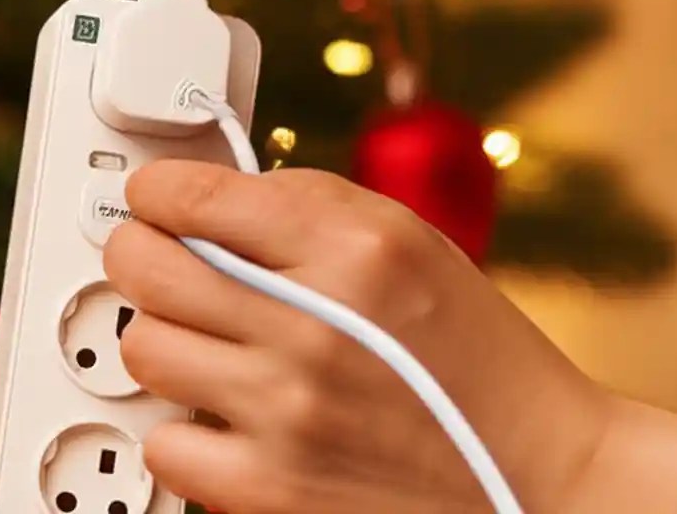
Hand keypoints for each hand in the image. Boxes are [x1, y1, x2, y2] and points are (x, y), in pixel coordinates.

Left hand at [104, 161, 610, 512]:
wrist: (538, 478)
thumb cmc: (474, 360)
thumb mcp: (411, 244)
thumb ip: (308, 208)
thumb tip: (209, 198)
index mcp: (353, 248)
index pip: (192, 195)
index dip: (155, 191)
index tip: (153, 200)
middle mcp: (313, 326)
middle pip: (144, 265)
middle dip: (138, 253)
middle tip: (156, 262)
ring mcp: (286, 411)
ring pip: (142, 348)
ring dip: (164, 340)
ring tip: (207, 345)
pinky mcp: (270, 488)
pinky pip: (163, 444)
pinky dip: (183, 430)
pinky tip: (225, 417)